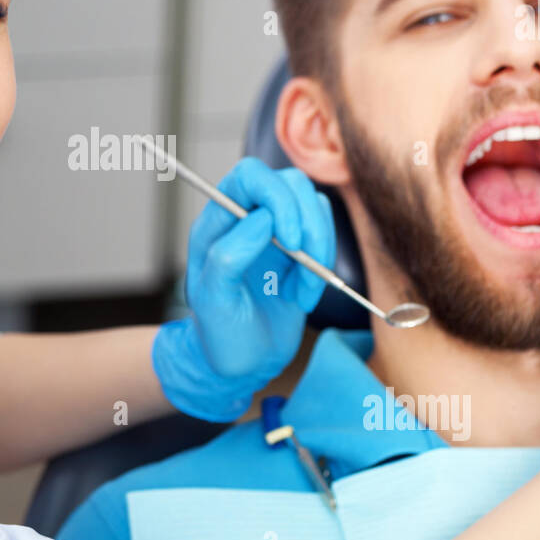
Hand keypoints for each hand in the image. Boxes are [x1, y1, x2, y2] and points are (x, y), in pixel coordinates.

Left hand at [152, 157, 336, 420]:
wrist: (243, 363)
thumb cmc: (220, 334)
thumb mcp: (214, 301)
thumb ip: (229, 256)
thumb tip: (263, 219)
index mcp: (217, 222)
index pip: (249, 176)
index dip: (277, 197)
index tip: (291, 242)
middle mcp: (247, 217)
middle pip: (290, 183)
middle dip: (308, 225)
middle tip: (304, 271)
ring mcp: (276, 230)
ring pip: (313, 205)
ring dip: (319, 250)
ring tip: (301, 291)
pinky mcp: (300, 247)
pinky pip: (324, 233)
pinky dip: (324, 264)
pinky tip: (303, 294)